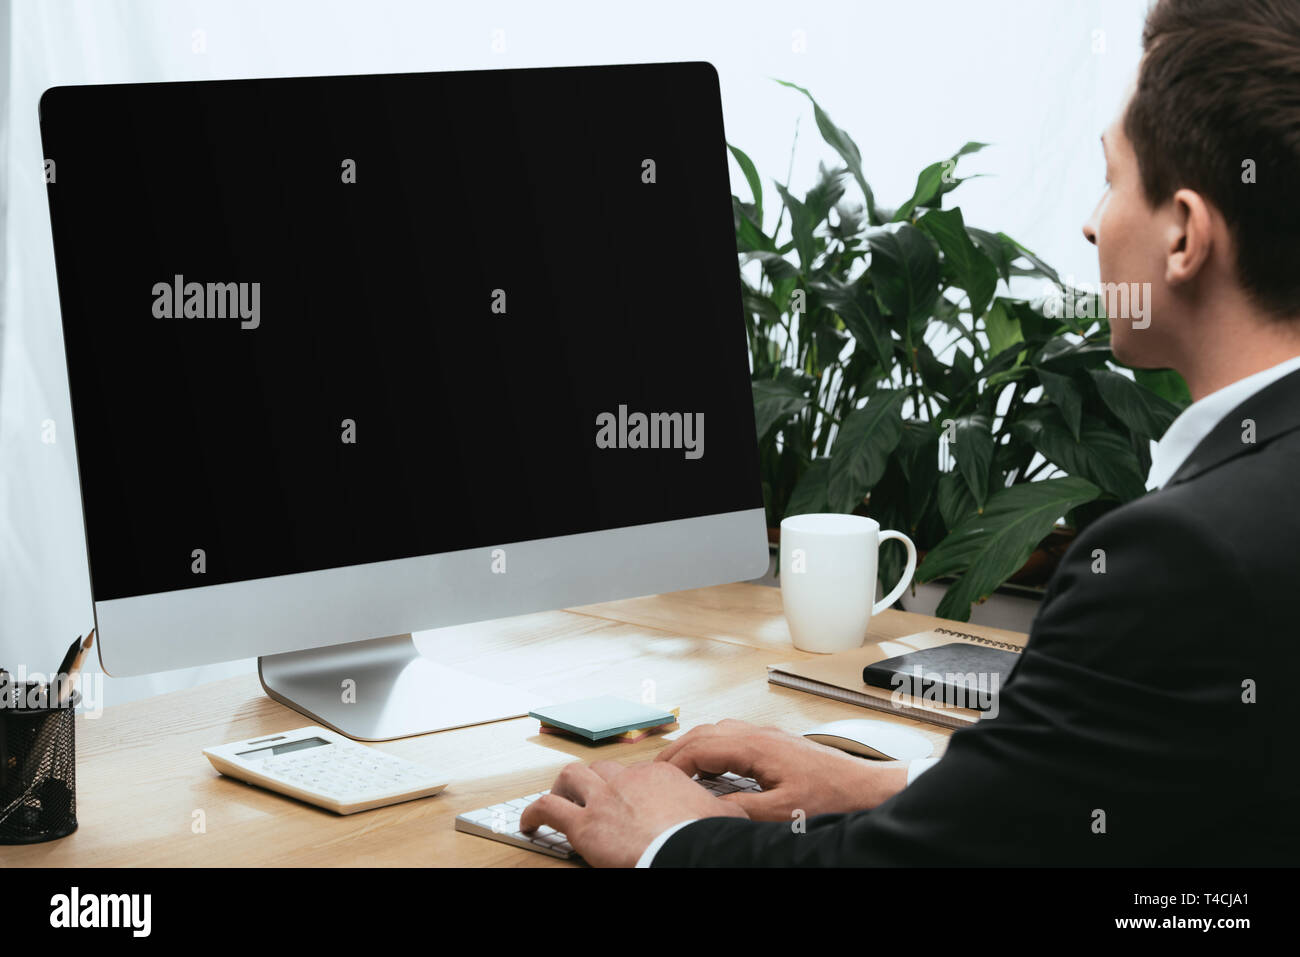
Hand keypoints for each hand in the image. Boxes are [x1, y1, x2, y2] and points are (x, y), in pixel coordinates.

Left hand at [518, 758, 747, 866]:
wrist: (687, 851)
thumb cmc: (705, 837)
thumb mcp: (725, 814)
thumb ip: (724, 808)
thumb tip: (738, 812)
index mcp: (662, 777)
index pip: (640, 773)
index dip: (631, 787)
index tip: (631, 800)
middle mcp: (630, 780)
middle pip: (603, 769)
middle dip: (593, 780)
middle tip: (589, 795)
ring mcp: (604, 800)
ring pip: (572, 777)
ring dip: (562, 787)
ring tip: (557, 799)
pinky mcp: (584, 825)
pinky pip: (547, 808)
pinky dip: (533, 813)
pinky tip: (528, 823)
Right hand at [656, 718, 908, 821]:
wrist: (866, 788)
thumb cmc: (832, 797)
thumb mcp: (780, 812)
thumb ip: (739, 809)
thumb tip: (706, 808)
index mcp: (756, 745)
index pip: (701, 747)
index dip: (675, 764)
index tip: (657, 780)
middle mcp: (759, 733)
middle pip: (704, 733)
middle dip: (677, 752)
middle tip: (657, 774)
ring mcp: (768, 735)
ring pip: (718, 731)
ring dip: (695, 748)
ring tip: (679, 771)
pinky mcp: (776, 743)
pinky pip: (733, 737)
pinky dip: (712, 749)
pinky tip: (712, 768)